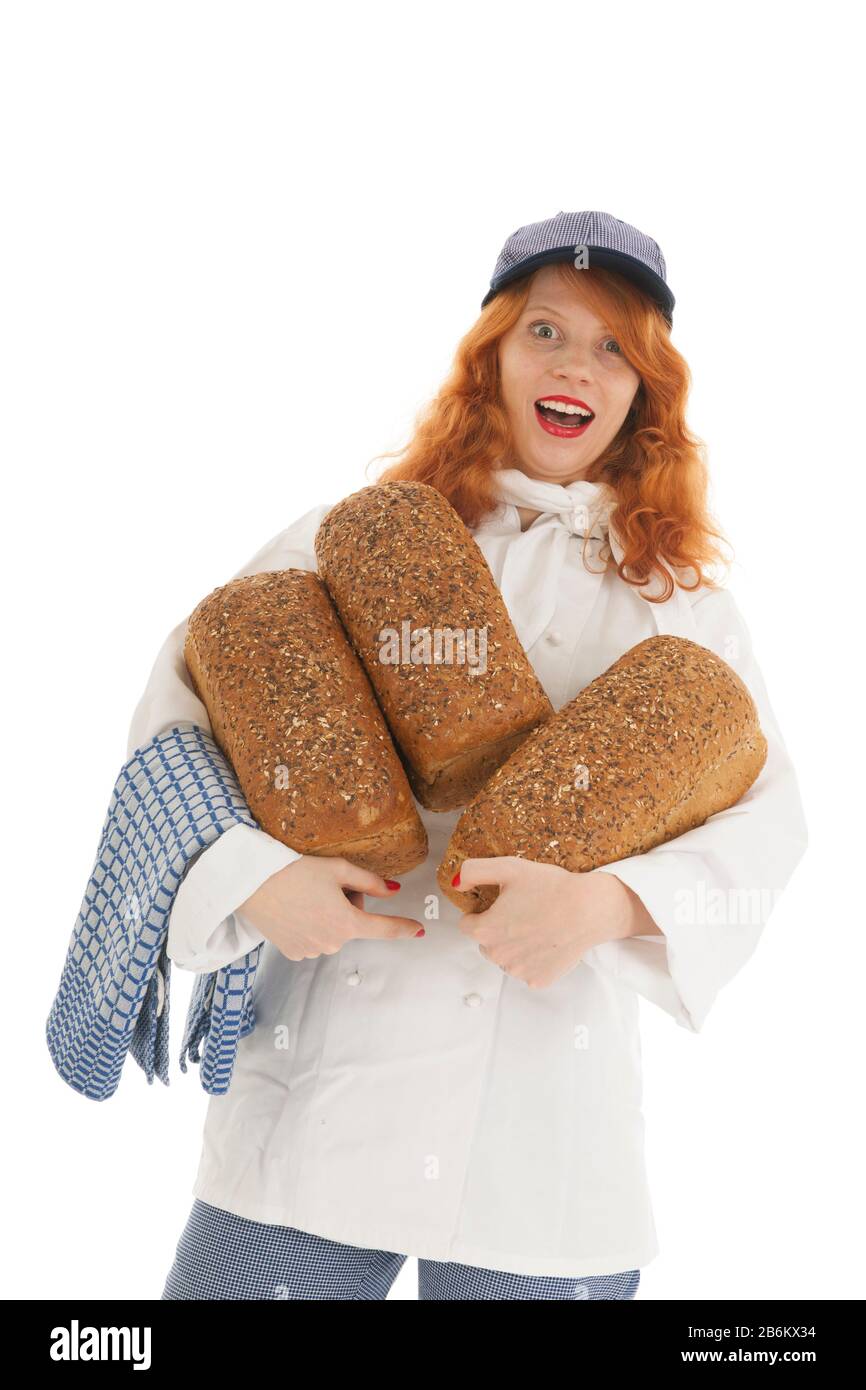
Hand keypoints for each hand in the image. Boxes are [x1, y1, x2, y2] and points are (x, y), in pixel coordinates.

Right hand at [236, 856, 424, 961]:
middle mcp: (331, 943)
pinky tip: (295, 909)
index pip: (383, 929)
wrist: (251, 884)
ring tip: (305, 896)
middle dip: (348, 905)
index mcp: (346, 922)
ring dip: (329, 916)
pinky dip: (311, 925)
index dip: (403, 928)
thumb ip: (370, 882)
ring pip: (333, 932)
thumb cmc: (295, 871)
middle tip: (326, 886)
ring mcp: (311, 951)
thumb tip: (393, 891)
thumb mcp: (337, 869)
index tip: (419, 930)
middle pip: (353, 924)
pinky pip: (314, 939)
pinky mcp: (294, 953)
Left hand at [453, 857, 660, 989]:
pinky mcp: (537, 980)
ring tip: (538, 925)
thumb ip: (473, 871)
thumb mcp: (508, 867)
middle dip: (499, 929)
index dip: (482, 911)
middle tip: (524, 911)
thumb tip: (456, 883)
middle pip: (486, 942)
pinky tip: (548, 941)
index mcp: (485, 929)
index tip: (501, 904)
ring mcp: (518, 971)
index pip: (467, 924)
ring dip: (515, 945)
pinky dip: (534, 958)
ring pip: (506, 957)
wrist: (590, 909)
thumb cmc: (551, 888)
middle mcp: (497, 955)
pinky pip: (527, 969)